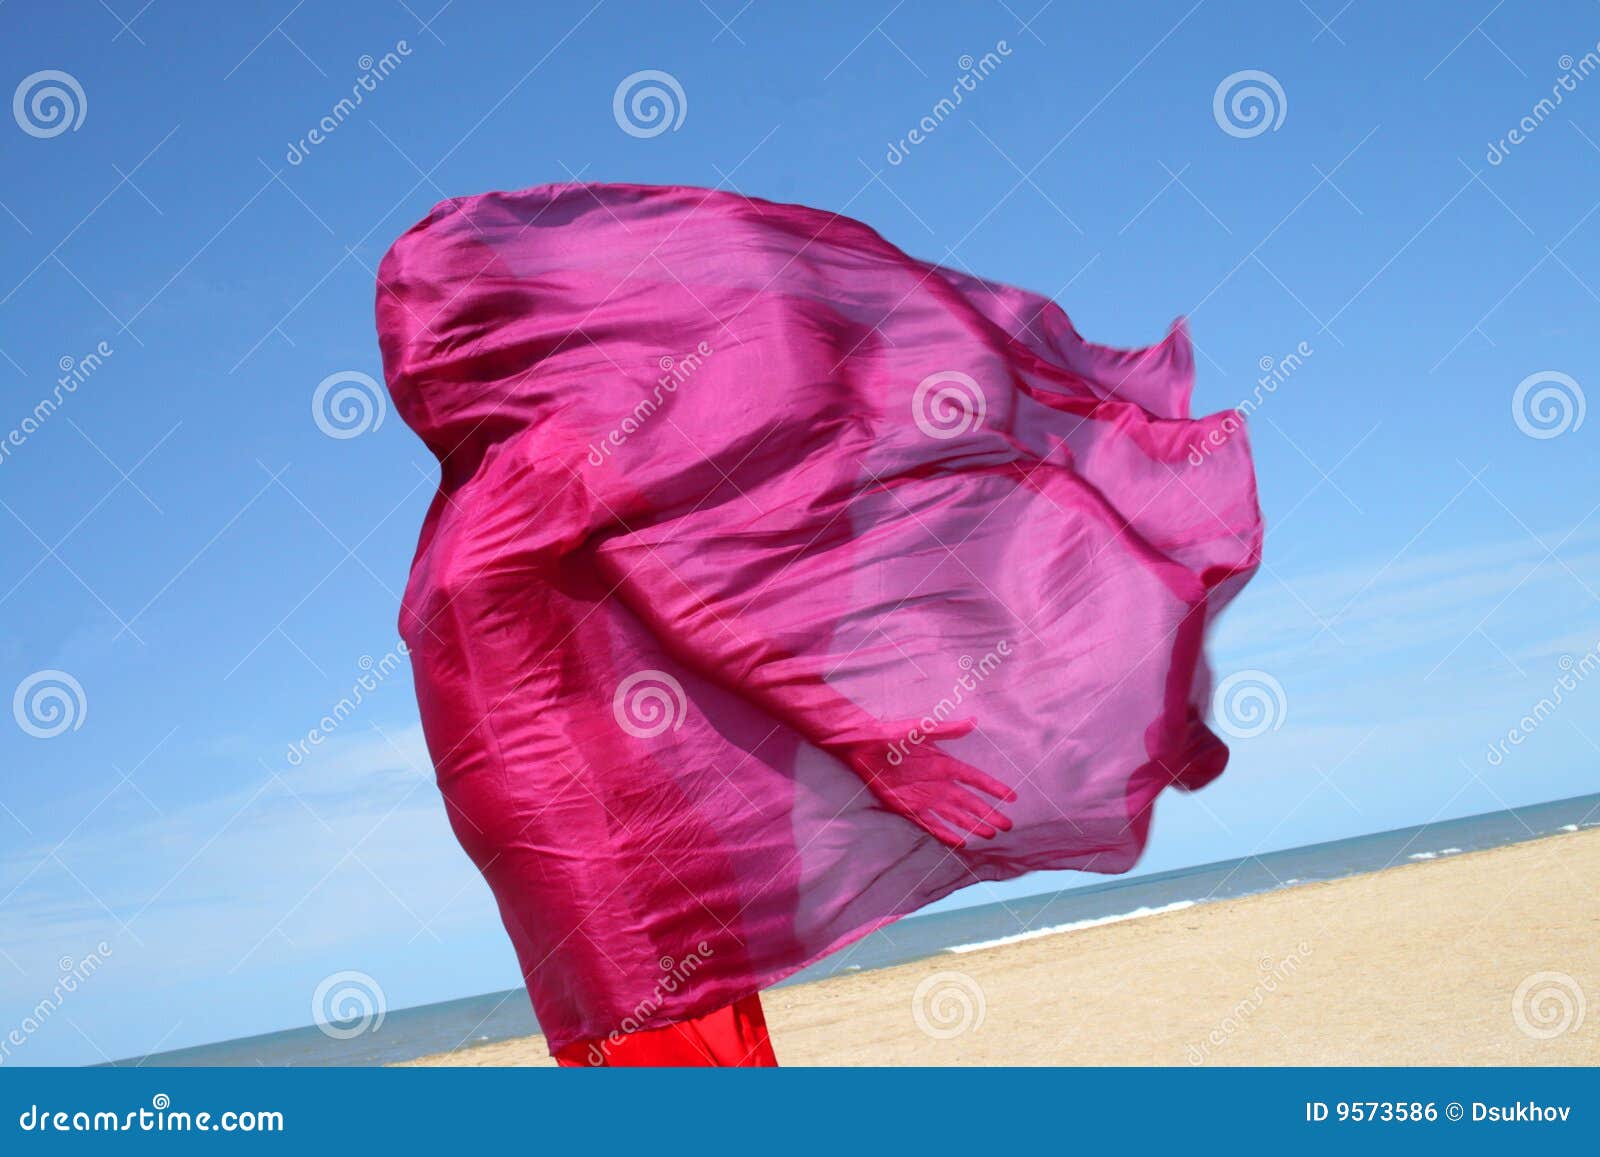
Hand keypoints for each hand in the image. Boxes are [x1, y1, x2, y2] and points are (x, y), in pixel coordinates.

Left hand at [834, 719, 1016, 848]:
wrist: (863, 744)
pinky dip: (945, 834)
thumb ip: (946, 729)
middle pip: (970, 802)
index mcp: (945, 764)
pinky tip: (960, 843)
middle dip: (989, 814)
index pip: (975, 779)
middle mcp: (939, 784)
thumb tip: (973, 721)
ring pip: (955, 816)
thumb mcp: (920, 728)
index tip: (1013, 797)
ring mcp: (924, 798)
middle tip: (1007, 826)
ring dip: (972, 825)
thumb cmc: (891, 733)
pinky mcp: (907, 808)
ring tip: (990, 834)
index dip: (994, 788)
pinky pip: (930, 824)